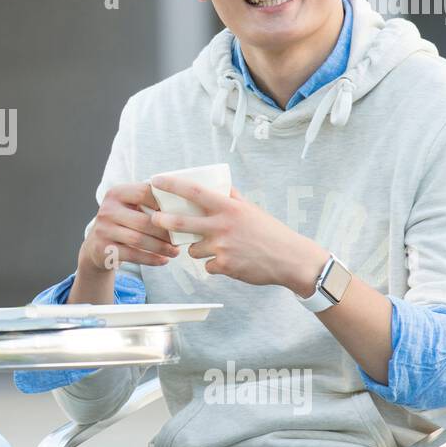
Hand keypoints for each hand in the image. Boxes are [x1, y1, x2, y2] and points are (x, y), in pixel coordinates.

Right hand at [80, 182, 181, 272]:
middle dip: (165, 232)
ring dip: (161, 247)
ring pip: (139, 239)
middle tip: (180, 239)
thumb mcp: (129, 207)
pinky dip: (151, 259)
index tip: (180, 213)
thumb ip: (148, 203)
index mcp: (116, 193)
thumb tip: (184, 207)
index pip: (144, 192)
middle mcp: (107, 209)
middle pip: (144, 220)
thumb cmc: (123, 224)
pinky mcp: (103, 249)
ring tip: (175, 251)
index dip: (163, 202)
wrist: (96, 247)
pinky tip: (163, 260)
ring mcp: (103, 229)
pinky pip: (132, 255)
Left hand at [147, 176, 327, 292]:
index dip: (172, 185)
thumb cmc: (271, 232)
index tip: (155, 180)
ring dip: (197, 249)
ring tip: (216, 247)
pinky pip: (207, 266)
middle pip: (180, 222)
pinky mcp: (224, 266)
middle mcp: (222, 226)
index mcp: (228, 208)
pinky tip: (230, 262)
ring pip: (193, 249)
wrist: (290, 259)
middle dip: (162, 221)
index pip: (194, 192)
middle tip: (155, 219)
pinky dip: (214, 265)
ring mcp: (222, 247)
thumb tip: (220, 186)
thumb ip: (232, 199)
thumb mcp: (251, 209)